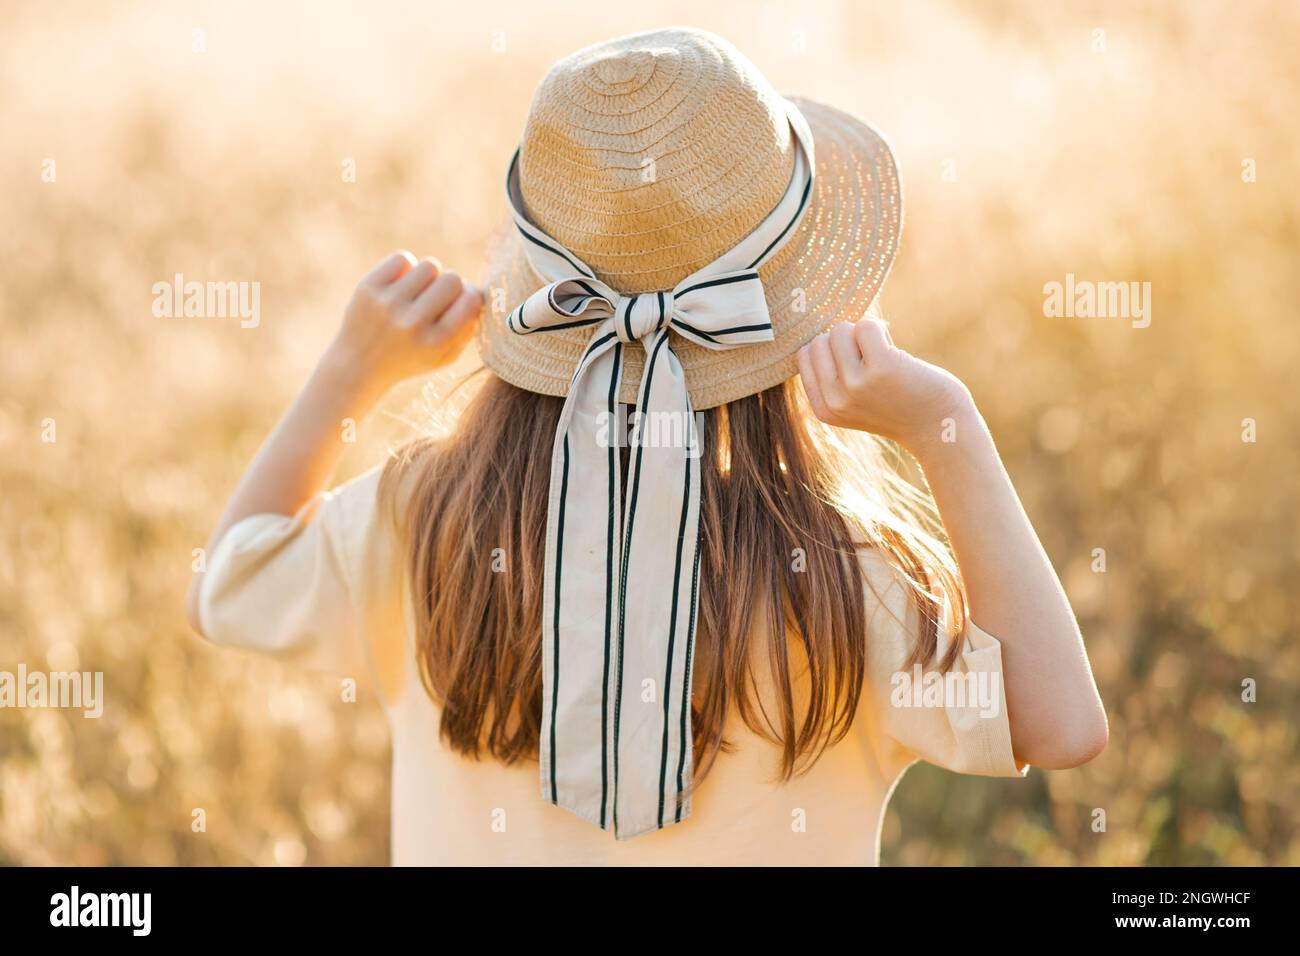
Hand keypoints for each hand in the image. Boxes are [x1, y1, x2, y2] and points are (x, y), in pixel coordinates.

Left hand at [323, 250, 481, 399]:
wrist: (359, 365)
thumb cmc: (411, 357)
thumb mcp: (445, 356)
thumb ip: (468, 328)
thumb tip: (477, 291)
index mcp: (436, 343)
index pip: (471, 299)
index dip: (470, 296)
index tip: (461, 303)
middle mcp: (412, 323)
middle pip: (452, 278)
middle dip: (449, 285)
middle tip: (437, 298)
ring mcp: (388, 304)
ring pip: (429, 265)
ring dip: (428, 276)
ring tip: (417, 292)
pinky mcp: (368, 288)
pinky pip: (403, 258)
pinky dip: (405, 268)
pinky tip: (399, 285)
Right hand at [796, 317, 976, 455]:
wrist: (938, 428)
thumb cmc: (898, 407)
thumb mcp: (853, 404)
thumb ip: (831, 379)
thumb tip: (820, 334)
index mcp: (824, 410)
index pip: (805, 355)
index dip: (830, 350)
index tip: (855, 365)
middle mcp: (835, 400)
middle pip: (820, 340)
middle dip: (846, 341)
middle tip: (871, 360)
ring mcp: (856, 384)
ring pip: (840, 330)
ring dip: (864, 335)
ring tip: (884, 357)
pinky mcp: (882, 367)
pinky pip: (866, 326)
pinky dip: (881, 331)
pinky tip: (896, 353)